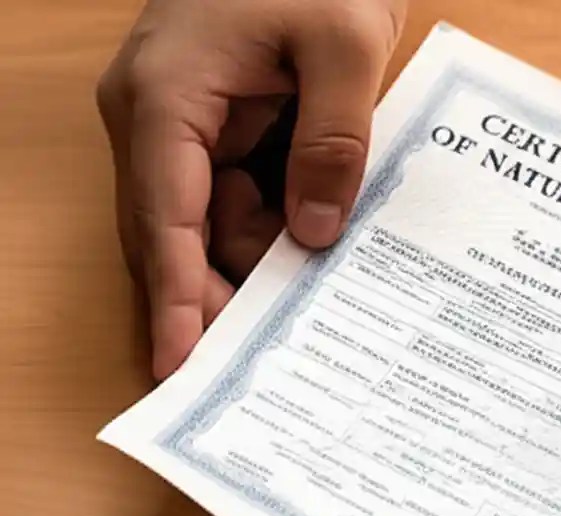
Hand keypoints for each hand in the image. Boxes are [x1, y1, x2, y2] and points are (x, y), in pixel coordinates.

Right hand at [96, 0, 406, 379]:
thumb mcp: (343, 46)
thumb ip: (333, 142)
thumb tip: (315, 235)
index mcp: (164, 98)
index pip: (164, 220)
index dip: (176, 297)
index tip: (178, 364)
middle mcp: (156, 118)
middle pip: (182, 234)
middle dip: (226, 292)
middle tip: (275, 356)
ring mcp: (184, 123)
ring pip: (216, 221)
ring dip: (266, 258)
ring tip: (318, 310)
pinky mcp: (219, 125)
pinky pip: (240, 194)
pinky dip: (279, 224)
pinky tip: (320, 253)